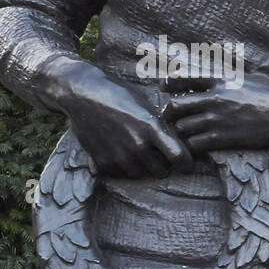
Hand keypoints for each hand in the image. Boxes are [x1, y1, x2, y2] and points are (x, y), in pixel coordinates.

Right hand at [57, 66, 191, 177]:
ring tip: (136, 151)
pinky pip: (121, 174)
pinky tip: (119, 152)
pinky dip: (123, 167)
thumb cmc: (119, 95)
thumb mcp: (146, 106)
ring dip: (142, 167)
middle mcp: (137, 145)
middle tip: (157, 154)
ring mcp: (119, 155)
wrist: (83, 93)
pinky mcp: (102, 162)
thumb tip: (179, 144)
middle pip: (161, 170)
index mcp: (152, 128)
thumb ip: (161, 127)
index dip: (186, 164)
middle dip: (163, 164)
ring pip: (141, 174)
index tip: (186, 165)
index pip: (179, 157)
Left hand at [163, 73, 268, 152]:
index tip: (166, 88)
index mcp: (221, 79)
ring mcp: (218, 119)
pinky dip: (193, 146)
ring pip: (182, 128)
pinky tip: (199, 146)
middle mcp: (215, 98)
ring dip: (182, 132)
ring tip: (187, 134)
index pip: (181, 77)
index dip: (168, 84)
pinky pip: (195, 143)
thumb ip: (231, 76)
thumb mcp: (251, 77)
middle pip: (175, 106)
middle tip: (172, 118)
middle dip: (170, 114)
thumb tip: (222, 71)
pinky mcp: (224, 138)